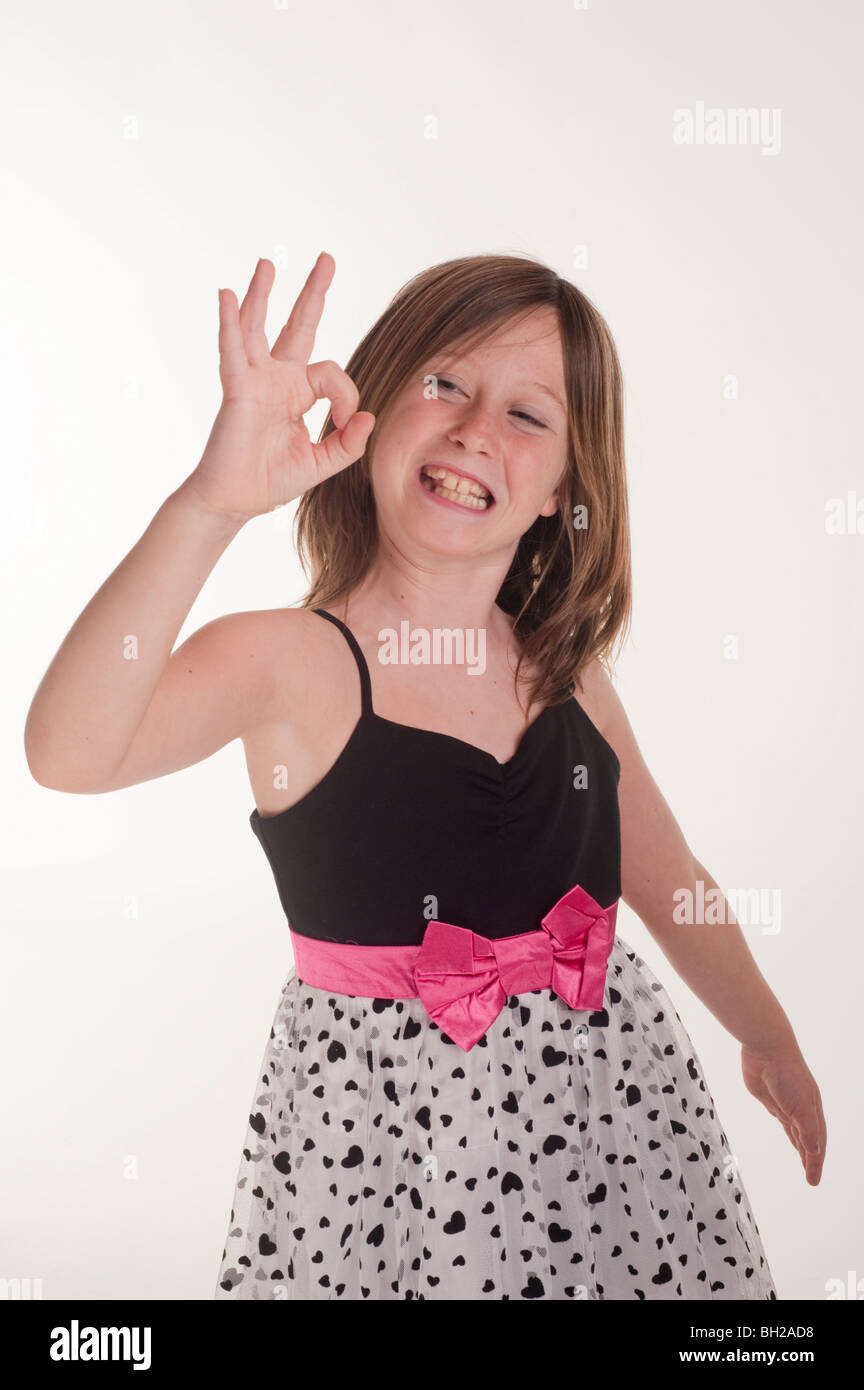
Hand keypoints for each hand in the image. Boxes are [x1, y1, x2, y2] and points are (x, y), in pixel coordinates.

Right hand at [187, 253, 374, 522]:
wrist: (236, 500)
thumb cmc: (271, 479)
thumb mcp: (323, 462)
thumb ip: (348, 443)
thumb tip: (368, 416)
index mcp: (298, 393)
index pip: (333, 373)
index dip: (347, 395)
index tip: (347, 422)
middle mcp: (277, 379)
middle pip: (297, 325)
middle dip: (312, 293)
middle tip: (327, 258)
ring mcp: (255, 381)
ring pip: (259, 328)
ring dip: (262, 295)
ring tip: (268, 264)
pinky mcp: (237, 390)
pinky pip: (233, 351)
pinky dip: (230, 324)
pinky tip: (227, 296)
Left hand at [741, 1042, 825, 1184]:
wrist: (766, 1049)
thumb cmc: (787, 1075)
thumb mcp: (800, 1106)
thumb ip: (807, 1130)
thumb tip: (814, 1152)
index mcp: (813, 1110)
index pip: (817, 1143)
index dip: (815, 1163)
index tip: (813, 1181)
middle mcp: (801, 1108)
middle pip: (808, 1139)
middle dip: (811, 1158)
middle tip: (812, 1177)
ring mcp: (786, 1102)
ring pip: (796, 1130)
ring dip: (801, 1146)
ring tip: (805, 1161)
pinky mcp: (769, 1097)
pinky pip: (782, 1119)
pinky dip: (788, 1130)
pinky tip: (790, 1134)